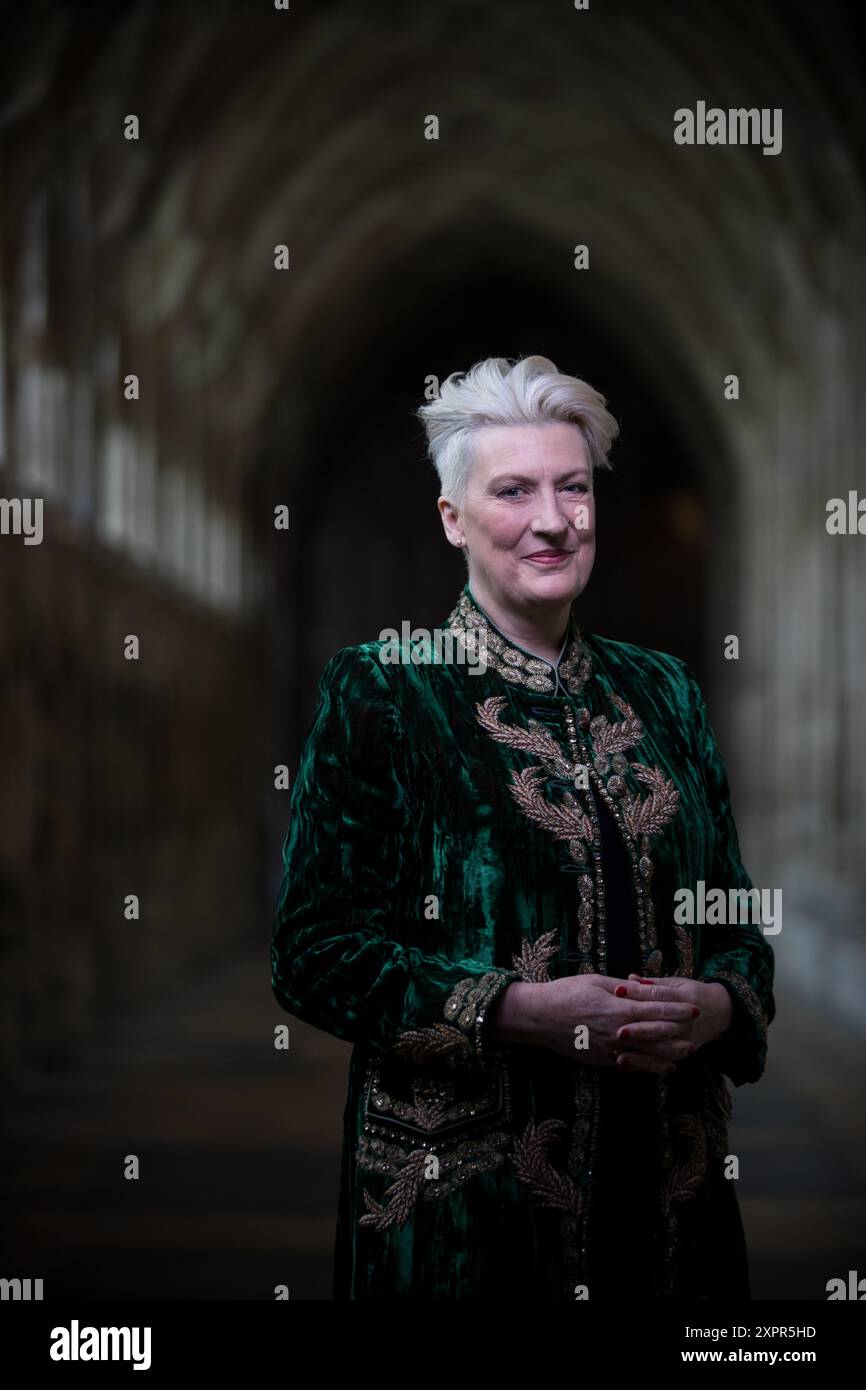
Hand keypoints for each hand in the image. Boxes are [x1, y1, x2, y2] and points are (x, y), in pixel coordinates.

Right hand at [504, 974, 700, 1073]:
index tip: (693, 1008)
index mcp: (619, 1009)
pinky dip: (649, 1066)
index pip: (656, 1010)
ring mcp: (610, 1050)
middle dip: (680, 1032)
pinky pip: (631, 1065)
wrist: (539, 1018)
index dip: (677, 1010)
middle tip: (697, 1030)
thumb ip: (624, 988)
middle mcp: (618, 1033)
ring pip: (648, 1055)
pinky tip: (661, 1066)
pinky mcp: (601, 1060)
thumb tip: (645, 987)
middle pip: (657, 1035)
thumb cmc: (565, 993)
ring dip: (670, 1053)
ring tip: (687, 1052)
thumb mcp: (596, 982)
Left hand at [610, 973, 732, 1072]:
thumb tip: (630, 978)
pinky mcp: (683, 1052)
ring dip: (640, 1052)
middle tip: (618, 1031)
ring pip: (662, 1048)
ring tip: (618, 1053)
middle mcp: (685, 1021)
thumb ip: (654, 983)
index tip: (617, 991)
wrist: (721, 1012)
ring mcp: (685, 1039)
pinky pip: (662, 1061)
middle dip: (639, 1029)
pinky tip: (626, 1063)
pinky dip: (644, 1064)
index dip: (637, 993)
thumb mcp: (678, 983)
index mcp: (683, 998)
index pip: (657, 995)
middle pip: (661, 1026)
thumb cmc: (694, 994)